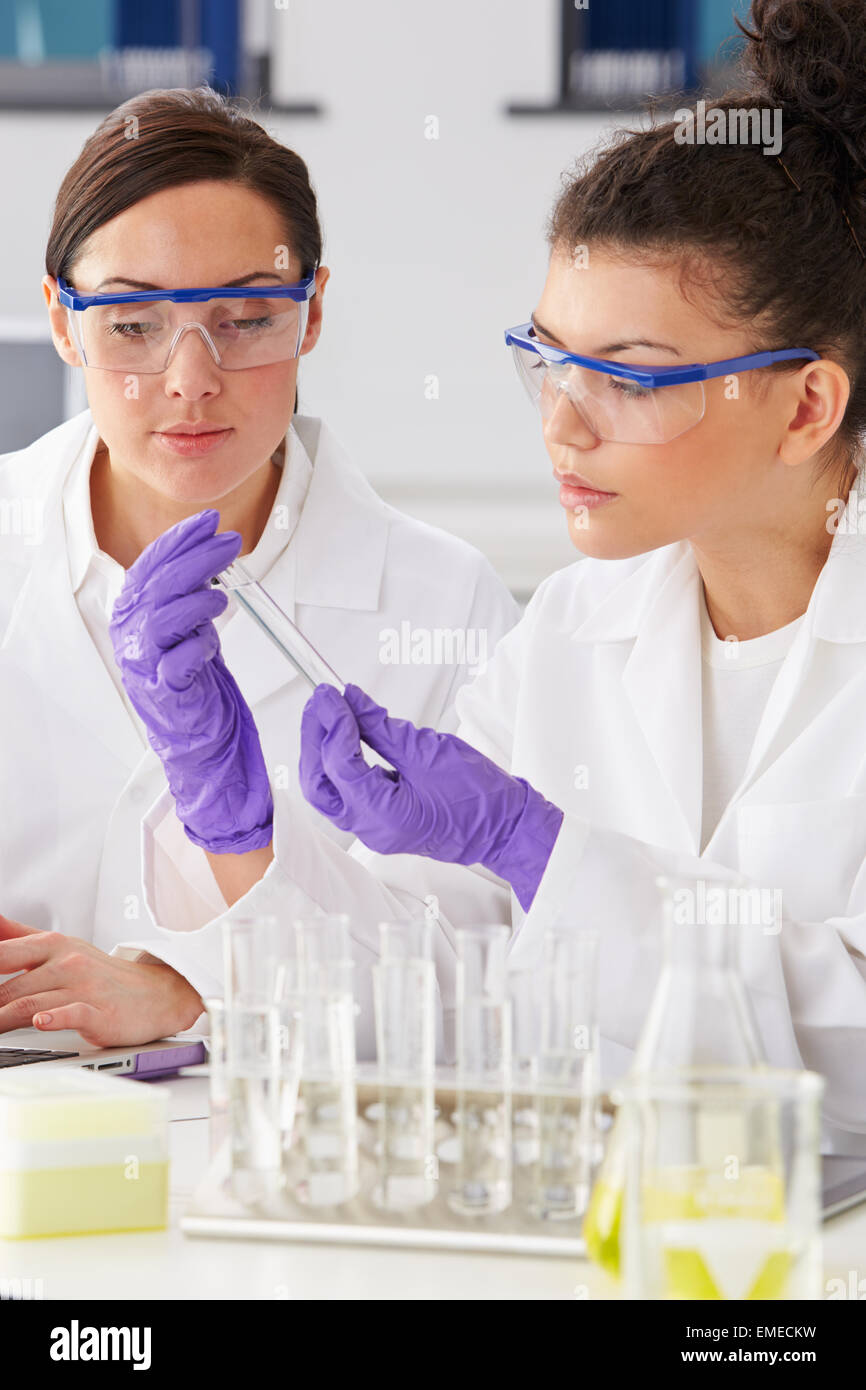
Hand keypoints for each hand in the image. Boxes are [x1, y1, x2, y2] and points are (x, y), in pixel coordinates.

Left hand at [0, 915, 203, 1045]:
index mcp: (53, 945)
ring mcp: (84, 987)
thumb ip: (19, 936)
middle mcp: (68, 963)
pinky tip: (41, 1022)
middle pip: (10, 987)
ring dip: (1, 1020)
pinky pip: (73, 1013)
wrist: (156, 994)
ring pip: (30, 1003)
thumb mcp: (61, 946)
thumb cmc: (102, 974)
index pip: (3, 954)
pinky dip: (53, 1019)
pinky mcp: (100, 1013)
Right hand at [110, 509, 273, 853]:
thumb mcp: (192, 625)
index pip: (151, 565)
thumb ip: (192, 592)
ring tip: (222, 597)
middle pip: (159, 584)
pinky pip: (179, 660)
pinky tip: (212, 642)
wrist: (199, 737)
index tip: (210, 522)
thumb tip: (213, 549)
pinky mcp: (165, 691)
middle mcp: (132, 636)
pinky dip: (200, 645)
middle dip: (198, 558)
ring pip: (164, 618)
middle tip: (230, 543)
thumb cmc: (195, 679)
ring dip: (198, 601)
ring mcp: (144, 664)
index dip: (180, 540)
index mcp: (134, 614)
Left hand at [299, 683, 563, 910]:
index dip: (331, 724)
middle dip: (315, 738)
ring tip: (327, 713)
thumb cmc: (480, 796)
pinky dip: (339, 762)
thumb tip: (351, 701)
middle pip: (319, 783)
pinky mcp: (380, 821)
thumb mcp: (428, 751)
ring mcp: (373, 829)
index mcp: (384, 815)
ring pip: (327, 790)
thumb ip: (382, 727)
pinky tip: (345, 734)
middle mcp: (372, 829)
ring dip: (322, 751)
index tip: (331, 693)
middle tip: (321, 700)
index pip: (339, 765)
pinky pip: (346, 792)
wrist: (505, 827)